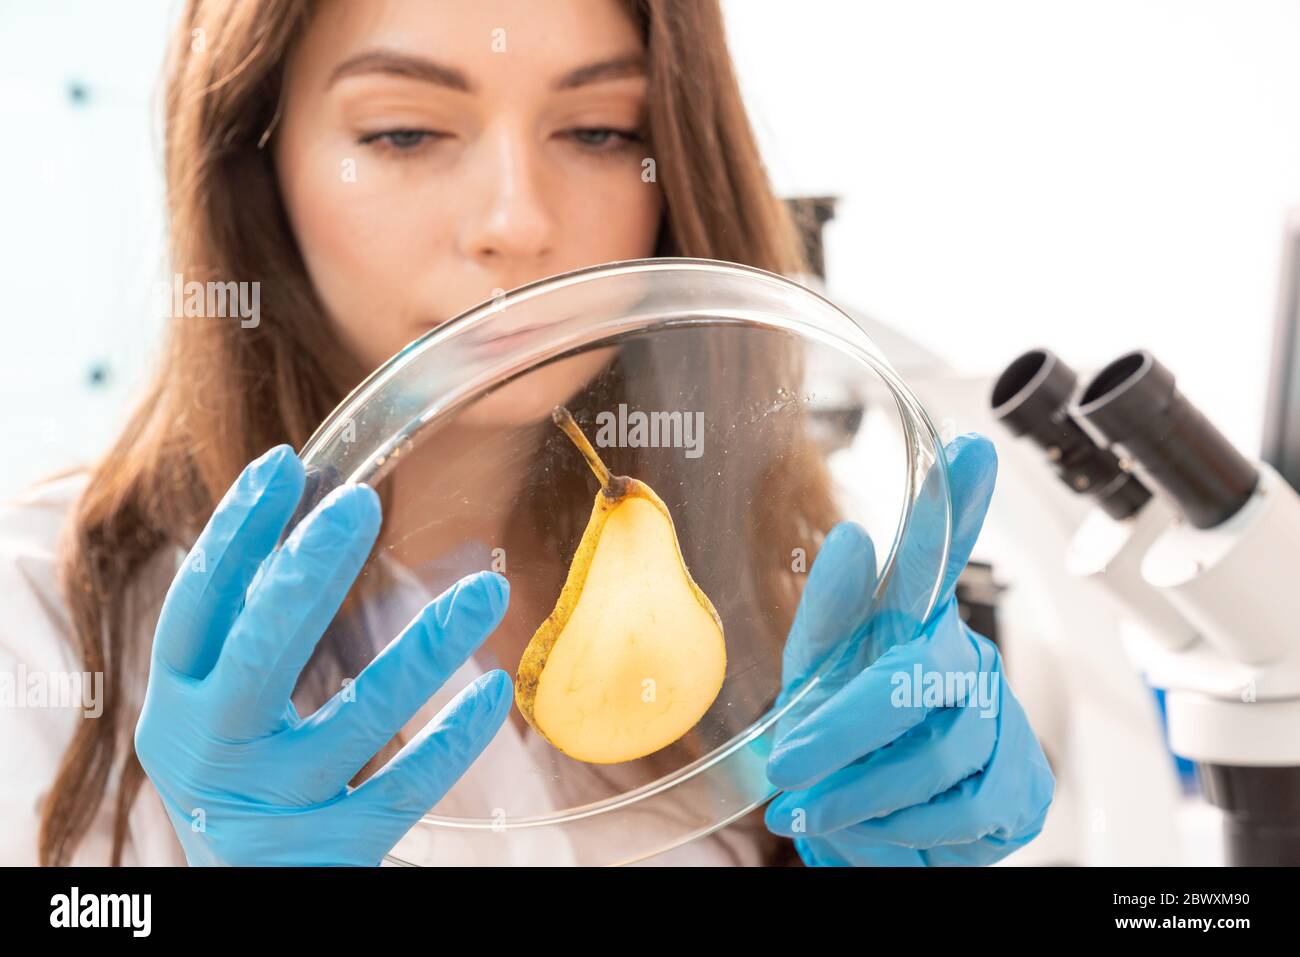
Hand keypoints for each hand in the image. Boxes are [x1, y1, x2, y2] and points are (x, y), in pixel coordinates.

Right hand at [134, 445, 512, 865]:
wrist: (243, 892)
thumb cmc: (240, 771)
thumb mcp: (218, 705)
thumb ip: (246, 629)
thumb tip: (304, 511)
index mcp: (178, 703)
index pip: (198, 605)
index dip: (234, 533)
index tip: (284, 464)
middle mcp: (213, 754)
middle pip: (259, 651)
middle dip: (308, 573)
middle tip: (360, 504)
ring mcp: (273, 807)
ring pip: (356, 719)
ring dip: (425, 648)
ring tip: (484, 591)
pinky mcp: (331, 850)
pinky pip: (405, 786)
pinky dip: (452, 737)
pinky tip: (494, 689)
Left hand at [763, 434, 1053, 865]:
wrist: (869, 828)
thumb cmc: (841, 740)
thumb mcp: (813, 678)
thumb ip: (827, 616)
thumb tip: (852, 538)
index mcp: (911, 626)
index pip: (937, 559)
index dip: (957, 505)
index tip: (971, 449)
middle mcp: (964, 662)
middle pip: (915, 679)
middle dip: (842, 731)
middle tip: (788, 768)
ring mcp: (1001, 723)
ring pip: (939, 755)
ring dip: (862, 795)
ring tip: (818, 809)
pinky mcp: (1022, 787)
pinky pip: (968, 811)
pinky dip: (905, 829)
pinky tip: (875, 827)